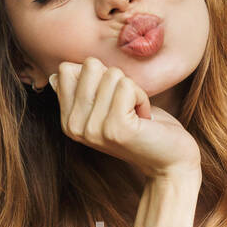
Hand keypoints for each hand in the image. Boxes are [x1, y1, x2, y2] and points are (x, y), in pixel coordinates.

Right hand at [50, 57, 200, 180]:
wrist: (169, 160)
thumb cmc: (142, 127)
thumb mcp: (105, 105)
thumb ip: (81, 90)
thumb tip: (56, 74)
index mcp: (68, 121)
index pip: (66, 70)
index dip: (97, 75)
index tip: (112, 100)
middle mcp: (74, 127)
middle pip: (90, 66)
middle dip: (116, 80)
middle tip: (126, 107)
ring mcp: (93, 129)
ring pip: (112, 74)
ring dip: (133, 91)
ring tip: (135, 115)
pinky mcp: (115, 128)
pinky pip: (127, 86)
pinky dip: (141, 97)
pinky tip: (143, 118)